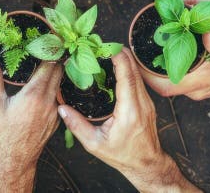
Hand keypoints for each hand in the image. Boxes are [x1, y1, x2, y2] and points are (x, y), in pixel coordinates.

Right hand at [0, 59, 61, 189]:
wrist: (15, 159)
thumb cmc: (3, 133)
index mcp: (34, 95)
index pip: (48, 66)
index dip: (49, 52)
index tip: (48, 42)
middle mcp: (48, 101)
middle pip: (57, 73)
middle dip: (53, 60)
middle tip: (49, 48)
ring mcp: (54, 111)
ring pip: (58, 86)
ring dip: (54, 75)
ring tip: (46, 64)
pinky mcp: (56, 119)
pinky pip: (57, 98)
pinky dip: (52, 90)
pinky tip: (43, 87)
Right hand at [58, 50, 197, 192]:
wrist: (147, 165)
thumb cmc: (122, 156)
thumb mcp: (95, 144)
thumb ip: (77, 125)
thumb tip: (61, 109)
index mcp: (129, 111)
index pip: (127, 77)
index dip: (119, 59)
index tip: (108, 47)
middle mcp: (141, 104)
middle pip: (134, 71)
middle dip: (121, 54)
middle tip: (104, 44)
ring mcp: (147, 103)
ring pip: (138, 74)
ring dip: (126, 61)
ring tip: (109, 51)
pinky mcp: (148, 103)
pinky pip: (139, 81)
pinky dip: (129, 70)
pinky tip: (118, 66)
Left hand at [143, 32, 209, 100]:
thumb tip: (206, 32)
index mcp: (197, 83)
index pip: (166, 87)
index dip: (149, 79)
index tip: (137, 67)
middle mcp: (194, 91)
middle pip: (164, 87)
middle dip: (149, 75)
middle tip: (137, 59)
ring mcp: (196, 91)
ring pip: (171, 85)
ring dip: (158, 74)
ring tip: (146, 58)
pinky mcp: (198, 87)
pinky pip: (178, 82)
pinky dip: (170, 72)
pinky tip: (165, 60)